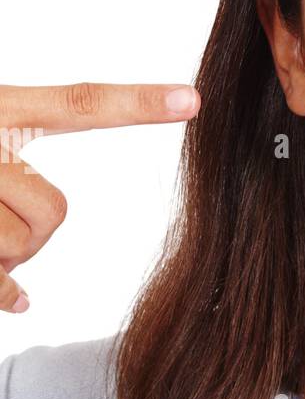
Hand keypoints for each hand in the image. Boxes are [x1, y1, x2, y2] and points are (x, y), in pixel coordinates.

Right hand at [0, 81, 199, 312]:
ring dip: (4, 254)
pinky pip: (0, 277)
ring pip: (24, 242)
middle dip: (34, 233)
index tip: (193, 100)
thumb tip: (53, 208)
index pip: (79, 103)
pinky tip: (17, 298)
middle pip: (55, 209)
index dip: (139, 103)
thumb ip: (18, 150)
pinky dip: (6, 292)